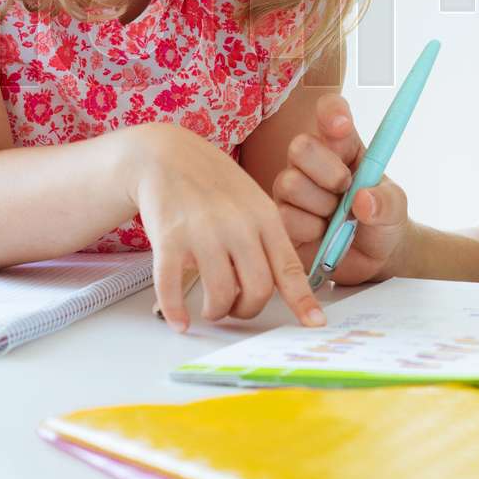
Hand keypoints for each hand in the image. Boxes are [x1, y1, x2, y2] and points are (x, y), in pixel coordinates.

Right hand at [122, 123, 323, 331]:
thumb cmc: (212, 183)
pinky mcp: (169, 239)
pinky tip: (179, 320)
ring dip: (216, 312)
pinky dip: (176, 312)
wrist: (165, 154)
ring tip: (211, 309)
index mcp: (264, 216)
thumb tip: (283, 284)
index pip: (290, 267)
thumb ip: (267, 238)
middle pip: (258, 289)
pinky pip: (173, 288)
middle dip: (248, 309)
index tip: (313, 324)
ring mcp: (203, 232)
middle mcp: (237, 225)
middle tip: (237, 308)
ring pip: (220, 294)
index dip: (303, 300)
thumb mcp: (251, 201)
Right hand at [272, 94, 410, 285]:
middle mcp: (312, 162)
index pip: (330, 112)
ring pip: (290, 183)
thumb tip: (364, 200)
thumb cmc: (382, 220)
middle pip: (300, 146)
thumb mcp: (395, 208)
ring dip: (321, 206)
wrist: (374, 259)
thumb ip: (387, 201)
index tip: (342, 126)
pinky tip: (322, 235)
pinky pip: (285, 216)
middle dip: (326, 171)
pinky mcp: (282, 218)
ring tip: (336, 219)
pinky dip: (310, 229)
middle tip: (345, 188)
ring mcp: (293, 189)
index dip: (331, 112)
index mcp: (343, 146)